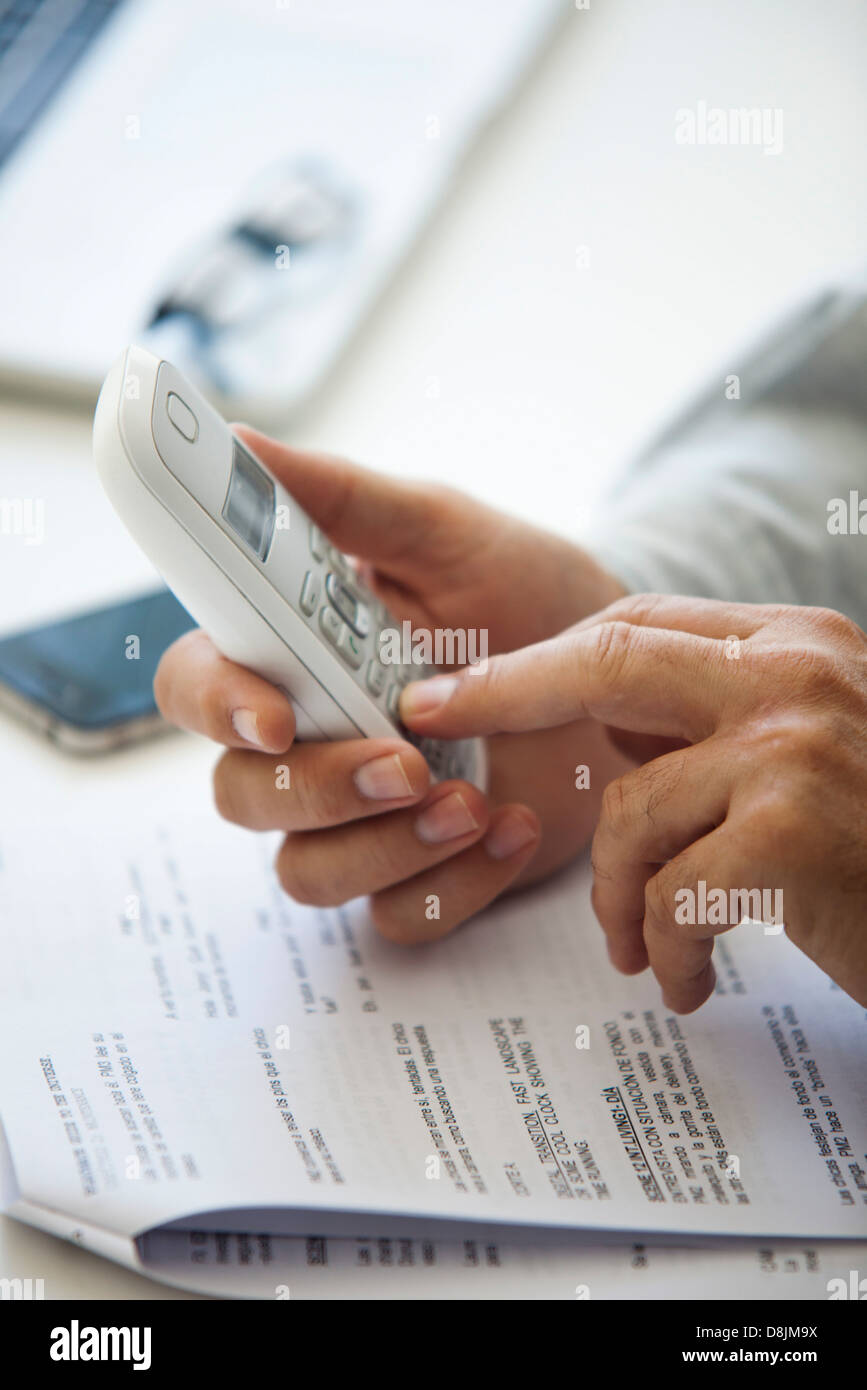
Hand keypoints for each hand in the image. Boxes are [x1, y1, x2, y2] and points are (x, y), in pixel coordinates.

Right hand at [154, 429, 631, 939]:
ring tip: (476, 801)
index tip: (280, 717)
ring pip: (307, 873)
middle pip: (243, 796)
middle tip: (410, 764)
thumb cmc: (525, 590)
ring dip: (385, 850)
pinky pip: (399, 917)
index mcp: (295, 656)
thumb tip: (244, 443)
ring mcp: (365, 816)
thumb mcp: (446, 532)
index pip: (198, 688)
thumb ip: (345, 499)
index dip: (219, 708)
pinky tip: (516, 827)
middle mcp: (315, 742)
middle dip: (320, 792)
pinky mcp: (425, 870)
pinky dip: (454, 886)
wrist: (623, 670)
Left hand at [400, 595, 866, 1008]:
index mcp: (798, 645)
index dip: (541, 657)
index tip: (462, 685)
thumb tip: (594, 711)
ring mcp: (799, 749)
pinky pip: (670, 893)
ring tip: (650, 949)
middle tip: (433, 718)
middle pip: (612, 658)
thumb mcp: (807, 759)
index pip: (640, 624)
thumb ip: (710, 722)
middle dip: (506, 690)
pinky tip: (691, 983)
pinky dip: (666, 950)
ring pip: (632, 809)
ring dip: (620, 897)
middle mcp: (801, 675)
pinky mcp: (794, 835)